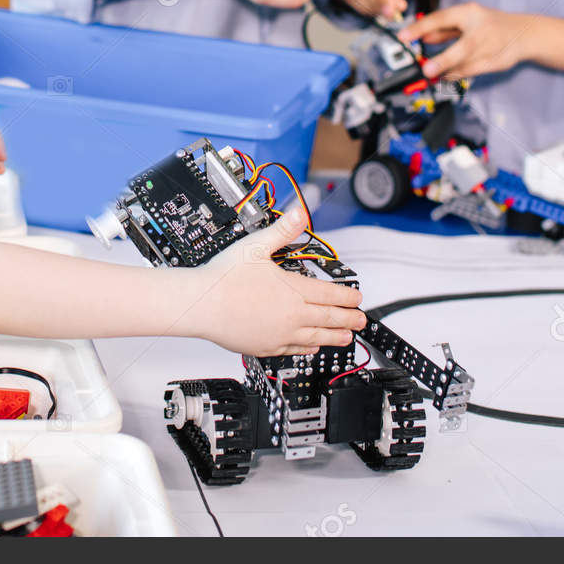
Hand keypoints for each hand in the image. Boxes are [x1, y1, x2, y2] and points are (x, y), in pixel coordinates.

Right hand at [183, 207, 365, 355]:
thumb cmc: (224, 278)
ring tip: (346, 337)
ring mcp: (279, 334)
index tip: (358, 299)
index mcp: (293, 291)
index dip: (347, 297)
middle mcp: (292, 316)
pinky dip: (308, 348)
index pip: (330, 295)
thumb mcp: (256, 246)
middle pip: (329, 318)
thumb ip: (282, 230)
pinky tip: (311, 346)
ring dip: (334, 337)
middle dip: (349, 319)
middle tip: (361, 320)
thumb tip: (299, 213)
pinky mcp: (265, 347)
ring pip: (315, 338)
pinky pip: (294, 350)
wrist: (201, 305)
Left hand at [400, 2, 533, 79]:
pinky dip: (456, 75)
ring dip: (446, 71)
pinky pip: (472, 72)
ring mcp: (491, 47)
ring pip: (467, 64)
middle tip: (426, 70)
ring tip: (432, 74)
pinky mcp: (496, 62)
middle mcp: (481, 29)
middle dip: (443, 60)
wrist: (525, 32)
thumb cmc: (490, 24)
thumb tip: (422, 38)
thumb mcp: (466, 20)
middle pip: (463, 47)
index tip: (403, 36)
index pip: (442, 18)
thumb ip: (444, 29)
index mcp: (470, 12)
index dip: (420, 27)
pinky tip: (445, 76)